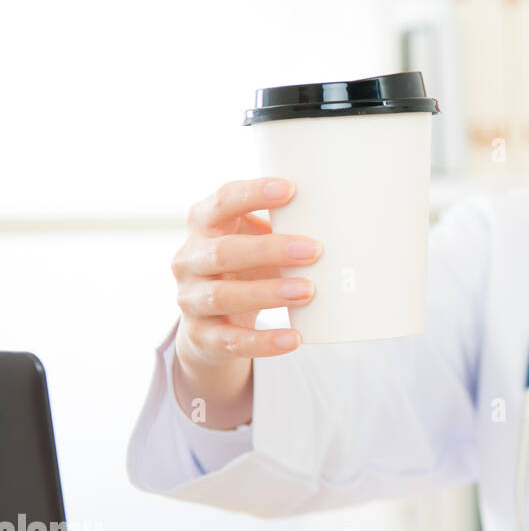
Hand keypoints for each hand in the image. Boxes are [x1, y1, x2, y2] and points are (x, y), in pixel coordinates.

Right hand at [172, 178, 320, 370]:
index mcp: (204, 226)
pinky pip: (232, 340)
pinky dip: (264, 341)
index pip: (221, 202)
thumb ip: (280, 227)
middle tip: (314, 250)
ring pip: (223, 296)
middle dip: (270, 250)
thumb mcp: (254, 241)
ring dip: (268, 293)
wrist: (209, 324)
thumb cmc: (244, 268)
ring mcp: (190, 299)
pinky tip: (294, 338)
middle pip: (223, 251)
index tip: (290, 190)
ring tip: (308, 291)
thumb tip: (337, 219)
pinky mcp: (202, 336)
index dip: (252, 194)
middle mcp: (189, 260)